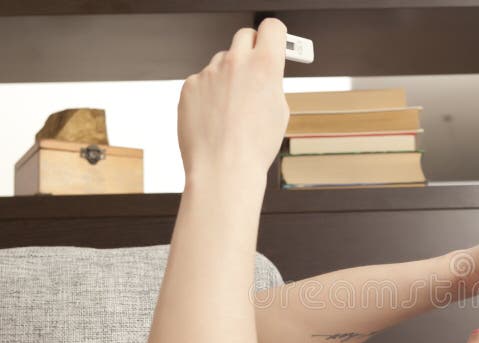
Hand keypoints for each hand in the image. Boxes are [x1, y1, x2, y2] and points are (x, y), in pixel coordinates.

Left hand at [177, 18, 290, 188]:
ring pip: (221, 62)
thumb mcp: (279, 113)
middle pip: (244, 35)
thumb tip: (264, 74)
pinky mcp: (190, 85)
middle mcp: (235, 62)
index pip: (272, 27)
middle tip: (254, 69)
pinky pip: (203, 82)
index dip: (276, 36)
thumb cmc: (253, 147)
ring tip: (232, 110)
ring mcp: (209, 72)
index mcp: (265, 66)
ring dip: (228, 76)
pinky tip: (215, 118)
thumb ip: (272, 84)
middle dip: (251, 48)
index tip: (275, 42)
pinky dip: (209, 95)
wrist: (223, 168)